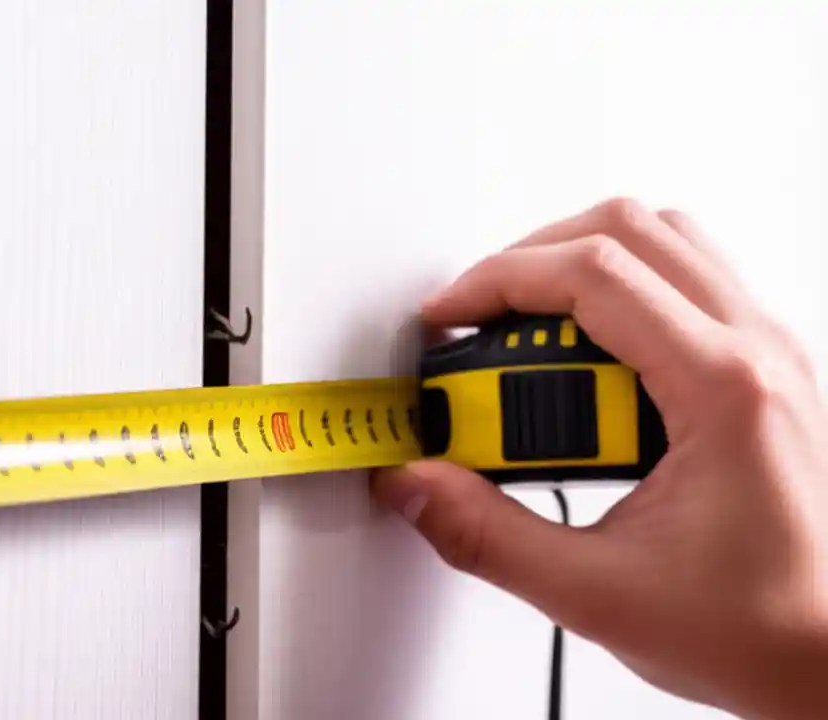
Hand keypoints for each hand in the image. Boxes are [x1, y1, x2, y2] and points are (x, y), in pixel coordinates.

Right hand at [371, 198, 827, 719]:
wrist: (827, 657)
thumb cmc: (759, 627)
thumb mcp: (596, 592)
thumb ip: (487, 535)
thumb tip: (419, 484)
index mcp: (724, 390)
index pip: (593, 276)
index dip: (498, 281)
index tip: (449, 317)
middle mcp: (755, 352)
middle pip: (627, 229)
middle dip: (529, 261)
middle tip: (476, 321)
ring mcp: (763, 353)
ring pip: (663, 239)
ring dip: (577, 265)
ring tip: (524, 331)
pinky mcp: (758, 368)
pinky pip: (684, 278)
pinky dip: (616, 290)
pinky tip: (582, 359)